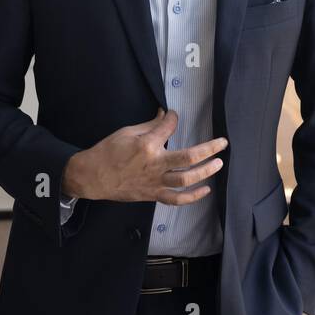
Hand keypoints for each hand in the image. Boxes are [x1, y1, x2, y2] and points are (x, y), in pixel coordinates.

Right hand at [62, 108, 226, 203]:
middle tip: (223, 144)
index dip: (174, 118)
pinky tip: (205, 189)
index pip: (169, 127)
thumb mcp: (126, 132)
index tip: (173, 116)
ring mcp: (155, 182)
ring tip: (218, 164)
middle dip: (209, 149)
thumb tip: (165, 115)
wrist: (92, 177)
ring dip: (206, 172)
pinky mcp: (153, 194)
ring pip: (186, 180)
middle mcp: (155, 164)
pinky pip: (176, 199)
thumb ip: (150, 125)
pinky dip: (193, 196)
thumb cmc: (107, 152)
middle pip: (189, 158)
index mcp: (147, 145)